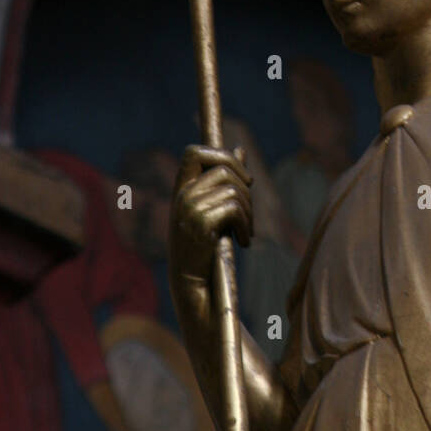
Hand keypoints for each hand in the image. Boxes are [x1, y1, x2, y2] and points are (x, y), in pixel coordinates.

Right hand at [170, 145, 252, 280]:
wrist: (191, 281)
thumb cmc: (203, 245)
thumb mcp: (211, 208)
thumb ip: (224, 180)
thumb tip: (240, 149)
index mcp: (181, 188)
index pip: (195, 151)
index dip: (222, 156)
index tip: (242, 178)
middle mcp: (182, 195)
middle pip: (224, 169)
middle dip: (246, 189)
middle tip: (248, 212)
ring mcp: (189, 208)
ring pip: (234, 190)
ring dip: (249, 212)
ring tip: (247, 231)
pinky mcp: (200, 224)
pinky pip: (235, 209)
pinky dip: (246, 226)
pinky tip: (244, 241)